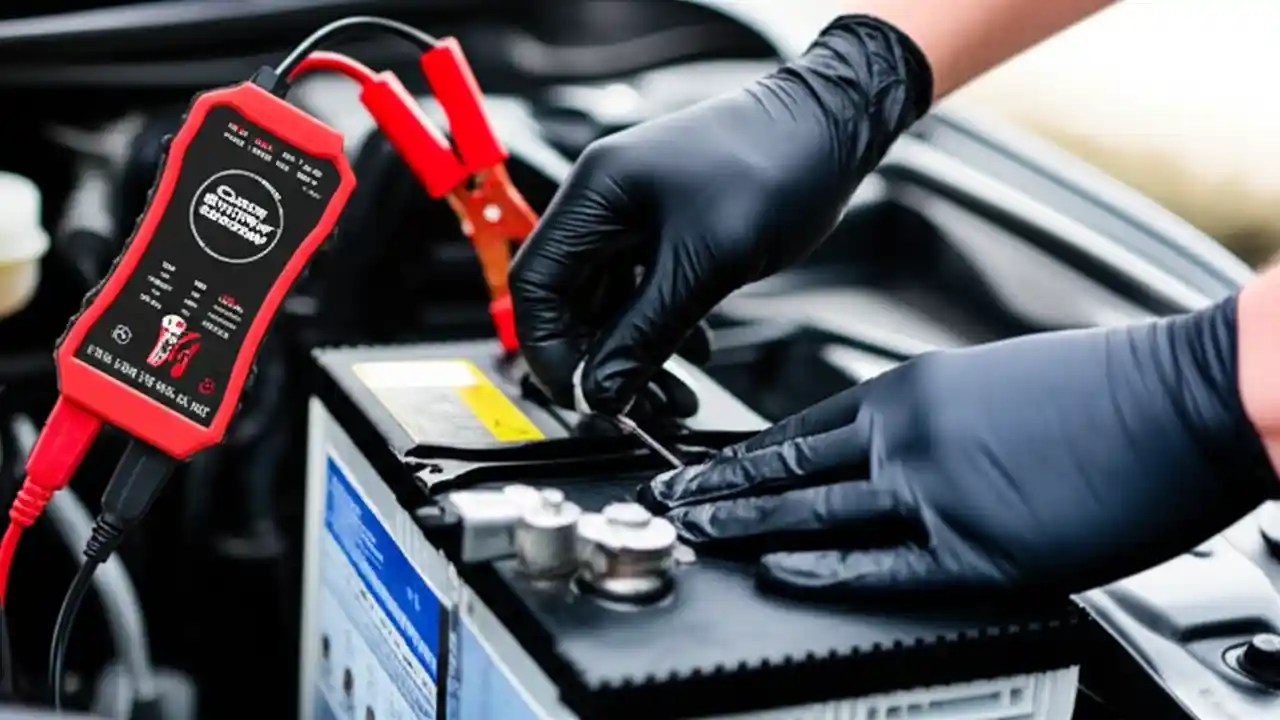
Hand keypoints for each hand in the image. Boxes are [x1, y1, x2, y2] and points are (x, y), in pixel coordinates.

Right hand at [510, 16, 931, 415]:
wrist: (831, 127)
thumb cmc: (775, 166)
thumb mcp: (706, 265)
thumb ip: (647, 332)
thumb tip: (603, 388)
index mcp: (595, 194)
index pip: (536, 285)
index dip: (550, 350)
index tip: (584, 395)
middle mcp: (605, 203)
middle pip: (570, 301)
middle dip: (599, 361)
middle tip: (633, 410)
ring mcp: (635, 216)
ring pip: (610, 305)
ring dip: (634, 355)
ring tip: (672, 397)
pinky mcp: (666, 230)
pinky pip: (644, 293)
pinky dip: (662, 331)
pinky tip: (693, 355)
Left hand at [642, 299, 1276, 599]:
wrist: (1180, 395)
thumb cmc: (1098, 387)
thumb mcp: (987, 381)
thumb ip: (926, 416)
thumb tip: (888, 444)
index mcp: (908, 388)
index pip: (798, 427)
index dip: (741, 453)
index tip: (697, 464)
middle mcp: (906, 432)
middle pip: (785, 465)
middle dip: (717, 487)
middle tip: (664, 499)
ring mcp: (934, 489)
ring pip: (813, 508)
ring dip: (745, 522)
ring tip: (693, 532)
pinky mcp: (976, 545)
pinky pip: (880, 564)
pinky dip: (822, 568)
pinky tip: (778, 568)